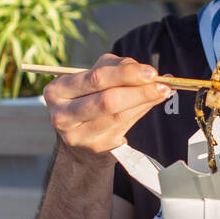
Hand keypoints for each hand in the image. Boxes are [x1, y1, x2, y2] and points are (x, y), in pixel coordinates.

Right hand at [44, 52, 173, 160]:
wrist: (80, 137)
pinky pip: (124, 129)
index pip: (95, 79)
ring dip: (144, 102)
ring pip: (118, 116)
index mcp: (57, 91)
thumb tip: (147, 72)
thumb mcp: (96, 77)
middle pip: (107, 101)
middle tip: (162, 84)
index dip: (126, 74)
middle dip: (138, 91)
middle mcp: (62, 115)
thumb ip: (118, 69)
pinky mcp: (95, 149)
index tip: (150, 72)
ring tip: (162, 92)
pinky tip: (150, 104)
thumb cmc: (89, 98)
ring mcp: (78, 136)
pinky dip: (140, 113)